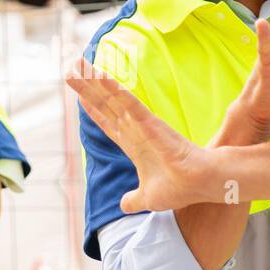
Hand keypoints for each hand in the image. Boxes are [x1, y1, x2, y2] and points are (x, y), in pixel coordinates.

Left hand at [66, 59, 216, 213]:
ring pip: (111, 96)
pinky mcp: (148, 121)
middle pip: (104, 103)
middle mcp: (134, 129)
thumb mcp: (148, 198)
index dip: (92, 109)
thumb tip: (124, 206)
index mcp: (133, 145)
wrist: (199, 184)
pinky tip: (97, 75)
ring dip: (92, 80)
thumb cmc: (179, 188)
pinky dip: (111, 87)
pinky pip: (126, 100)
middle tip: (70, 67)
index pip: (107, 122)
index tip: (79, 95)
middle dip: (86, 87)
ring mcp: (140, 122)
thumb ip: (133, 199)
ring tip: (75, 63)